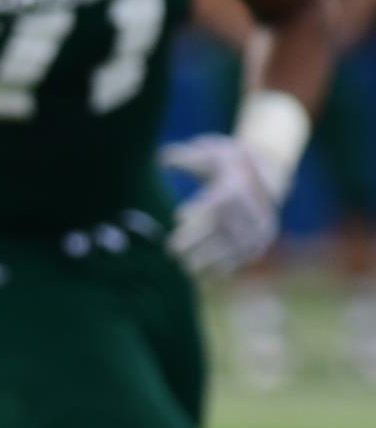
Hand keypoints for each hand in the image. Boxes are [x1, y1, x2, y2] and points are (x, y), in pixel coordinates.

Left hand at [161, 136, 281, 273]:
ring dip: (209, 260)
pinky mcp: (263, 240)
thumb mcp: (209, 152)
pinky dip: (225, 267)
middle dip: (197, 241)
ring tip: (184, 268)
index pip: (219, 199)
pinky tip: (205, 275)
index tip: (178, 216)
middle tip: (171, 251)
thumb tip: (161, 160)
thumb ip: (185, 157)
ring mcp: (261, 225)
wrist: (267, 173)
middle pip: (223, 227)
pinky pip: (244, 257)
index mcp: (237, 183)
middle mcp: (253, 207)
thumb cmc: (225, 163)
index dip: (200, 208)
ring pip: (234, 247)